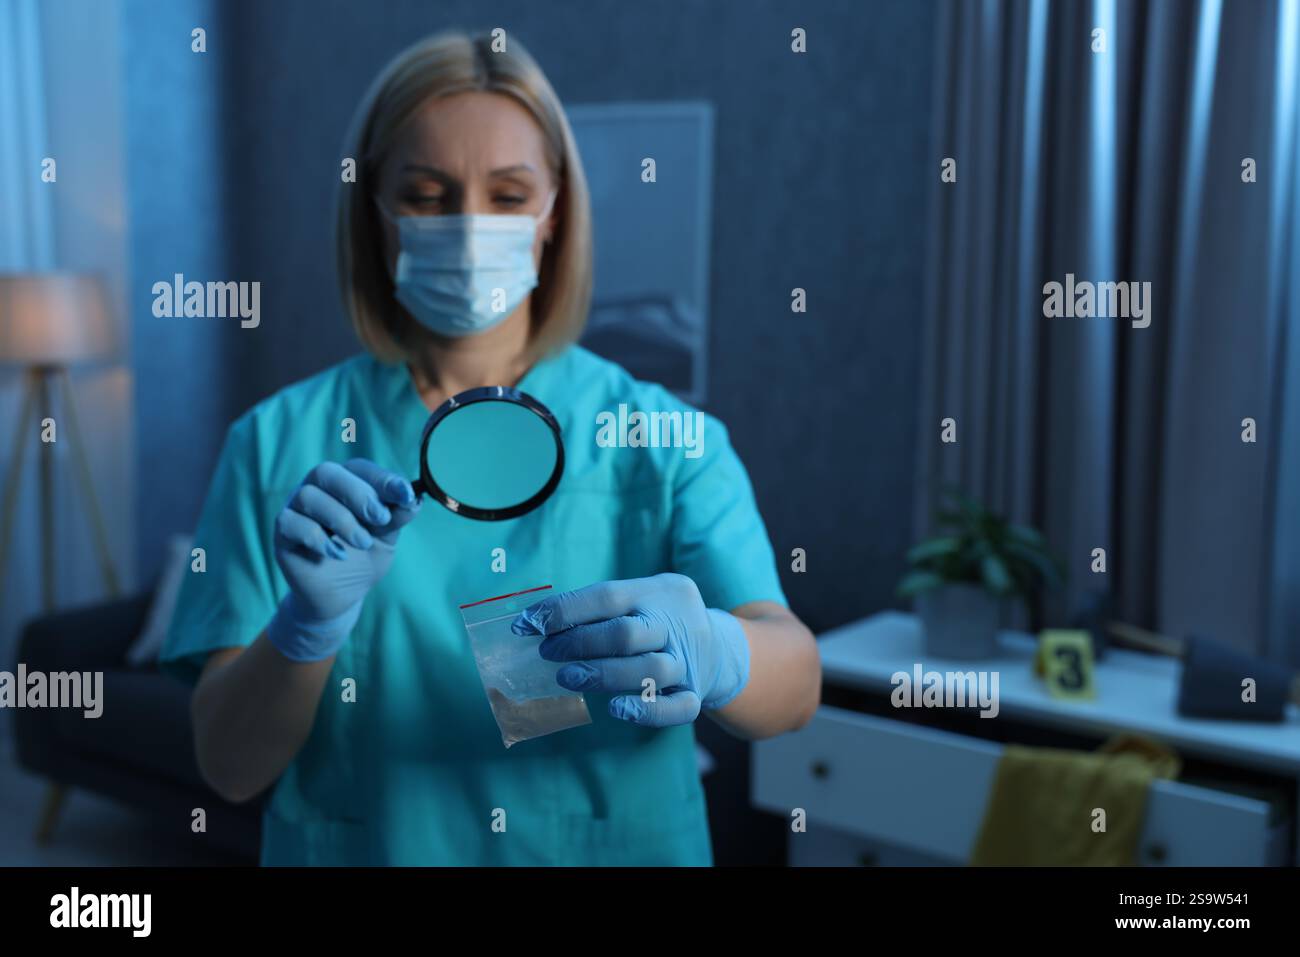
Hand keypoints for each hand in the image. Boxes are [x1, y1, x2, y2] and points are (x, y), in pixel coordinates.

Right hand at [269, 459, 420, 660]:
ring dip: (341, 519)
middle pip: (327, 473)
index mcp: (345, 482)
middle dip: (358, 494)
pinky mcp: (282, 533)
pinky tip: (337, 554)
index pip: (359, 468)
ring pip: (309, 496)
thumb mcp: (386, 537)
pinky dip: (318, 538)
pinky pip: (291, 523)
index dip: (382, 478)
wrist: (343, 595)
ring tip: (362, 543)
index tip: (405, 495)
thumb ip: (396, 517)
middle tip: (380, 518)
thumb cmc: (364, 557)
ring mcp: (295, 509)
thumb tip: (414, 499)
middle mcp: (317, 489)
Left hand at [510, 573, 750, 726]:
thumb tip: (537, 623)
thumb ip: (599, 608)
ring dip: (603, 675)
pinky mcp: (695, 694)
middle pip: (627, 633)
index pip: (607, 596)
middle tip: (547, 652)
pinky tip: (617, 709)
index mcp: (658, 591)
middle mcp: (676, 623)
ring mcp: (688, 661)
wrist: (722, 648)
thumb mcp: (640, 597)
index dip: (563, 611)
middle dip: (579, 644)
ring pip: (650, 670)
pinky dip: (646, 710)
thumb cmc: (659, 621)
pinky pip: (678, 708)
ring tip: (567, 678)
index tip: (527, 624)